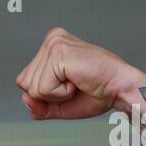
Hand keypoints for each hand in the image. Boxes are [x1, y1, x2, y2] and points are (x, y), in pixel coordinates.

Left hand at [15, 27, 145, 119]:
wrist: (121, 90)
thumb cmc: (96, 94)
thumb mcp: (60, 104)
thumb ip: (39, 105)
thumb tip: (25, 99)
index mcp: (51, 46)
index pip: (24, 81)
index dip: (44, 94)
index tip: (70, 85)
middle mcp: (51, 39)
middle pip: (24, 83)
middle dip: (48, 94)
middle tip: (75, 84)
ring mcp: (54, 43)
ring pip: (32, 87)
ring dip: (55, 94)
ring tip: (77, 82)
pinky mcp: (58, 52)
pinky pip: (42, 89)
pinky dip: (60, 94)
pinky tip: (78, 81)